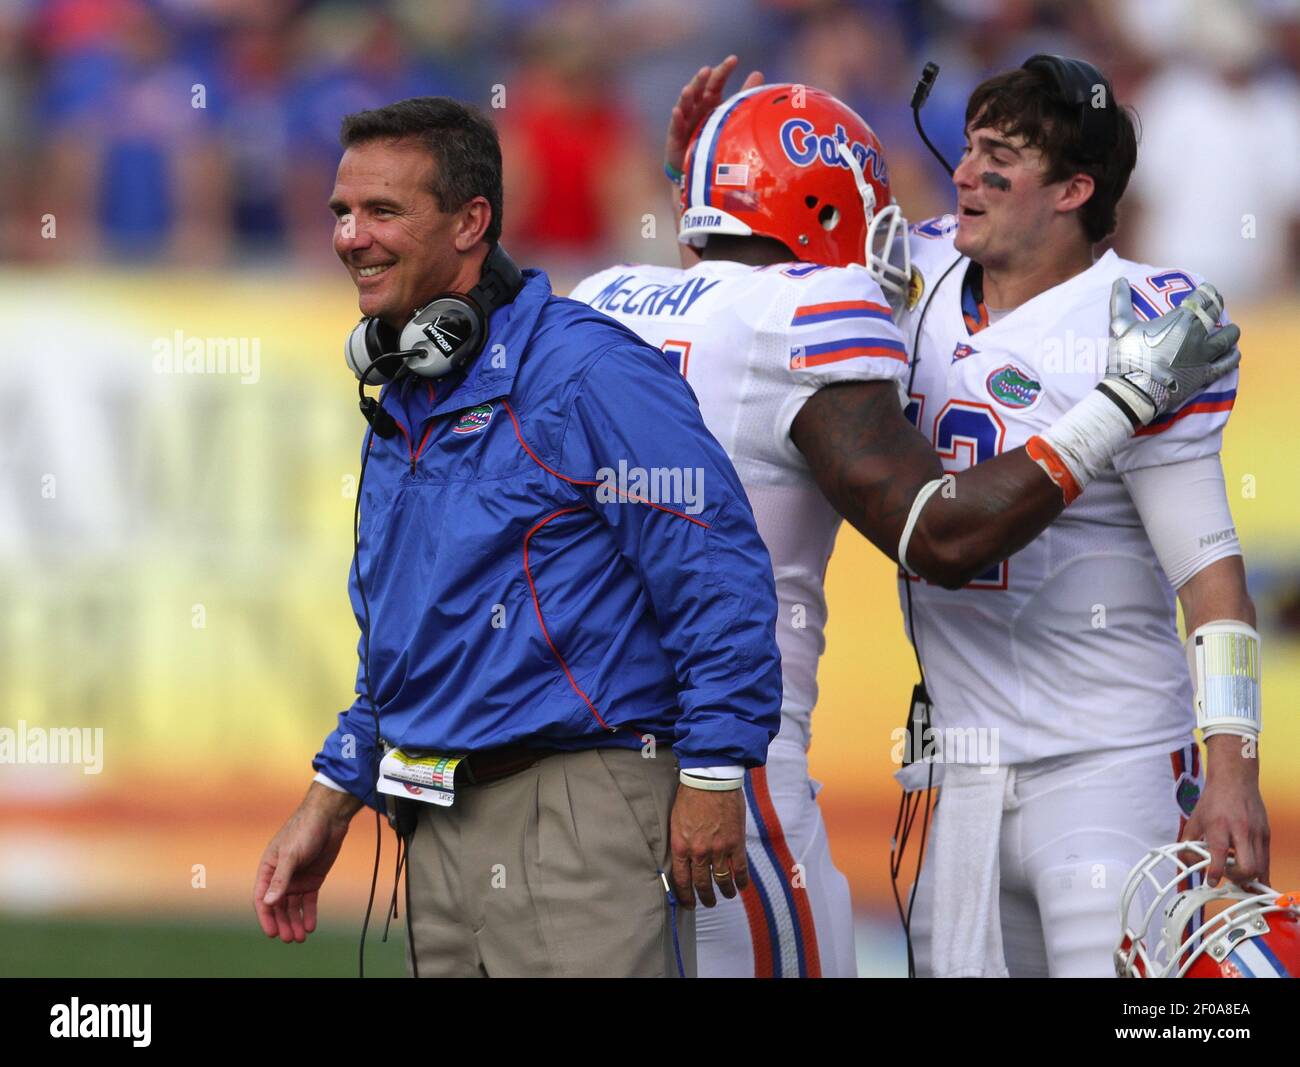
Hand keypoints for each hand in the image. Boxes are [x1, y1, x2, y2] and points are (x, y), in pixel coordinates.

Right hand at [253, 784, 357, 941]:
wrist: (329, 817)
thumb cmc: (304, 830)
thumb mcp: (290, 855)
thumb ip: (280, 879)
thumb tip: (269, 902)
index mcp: (268, 869)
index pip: (262, 899)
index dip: (266, 917)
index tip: (272, 933)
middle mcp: (281, 877)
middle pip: (278, 906)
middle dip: (283, 923)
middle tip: (289, 938)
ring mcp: (297, 878)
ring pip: (293, 906)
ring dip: (295, 921)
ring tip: (300, 938)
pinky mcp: (313, 879)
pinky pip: (309, 900)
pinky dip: (309, 913)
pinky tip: (310, 925)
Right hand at [665, 55, 763, 177]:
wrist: (698, 166)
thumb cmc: (713, 136)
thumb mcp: (729, 114)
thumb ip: (744, 94)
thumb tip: (758, 73)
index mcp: (710, 100)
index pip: (716, 81)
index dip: (723, 70)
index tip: (734, 59)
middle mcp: (697, 107)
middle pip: (699, 90)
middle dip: (701, 80)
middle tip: (707, 70)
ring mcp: (685, 120)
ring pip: (685, 106)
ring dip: (686, 97)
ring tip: (689, 89)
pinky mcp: (676, 137)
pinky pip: (676, 127)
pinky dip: (677, 119)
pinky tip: (677, 111)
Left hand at [669, 782, 748, 907]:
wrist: (710, 780)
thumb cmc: (691, 796)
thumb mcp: (677, 821)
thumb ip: (681, 842)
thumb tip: (685, 859)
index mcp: (681, 846)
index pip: (681, 880)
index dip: (685, 896)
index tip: (688, 904)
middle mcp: (699, 852)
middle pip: (701, 884)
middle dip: (705, 897)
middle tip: (708, 902)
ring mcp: (718, 849)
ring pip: (721, 880)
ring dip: (724, 891)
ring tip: (726, 895)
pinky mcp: (735, 843)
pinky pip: (740, 870)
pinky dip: (741, 881)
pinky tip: (741, 886)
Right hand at [1103, 278, 1240, 424]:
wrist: (1134, 391)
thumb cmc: (1127, 358)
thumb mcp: (1120, 327)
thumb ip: (1121, 301)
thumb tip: (1119, 280)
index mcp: (1179, 320)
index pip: (1202, 297)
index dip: (1207, 291)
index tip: (1207, 289)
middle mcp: (1197, 334)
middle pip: (1216, 313)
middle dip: (1217, 305)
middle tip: (1215, 304)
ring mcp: (1204, 356)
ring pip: (1228, 337)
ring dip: (1230, 331)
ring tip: (1227, 330)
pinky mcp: (1205, 375)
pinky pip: (1228, 363)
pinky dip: (1233, 356)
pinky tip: (1233, 352)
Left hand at [1180, 735, 1269, 886]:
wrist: (1234, 779)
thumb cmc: (1213, 800)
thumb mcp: (1194, 819)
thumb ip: (1187, 842)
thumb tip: (1186, 863)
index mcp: (1219, 826)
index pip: (1219, 856)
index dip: (1215, 873)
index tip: (1211, 881)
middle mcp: (1240, 830)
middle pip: (1247, 867)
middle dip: (1237, 879)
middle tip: (1227, 876)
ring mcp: (1256, 833)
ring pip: (1260, 867)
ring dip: (1248, 876)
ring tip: (1235, 872)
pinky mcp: (1266, 833)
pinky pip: (1267, 860)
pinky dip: (1259, 871)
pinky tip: (1250, 873)